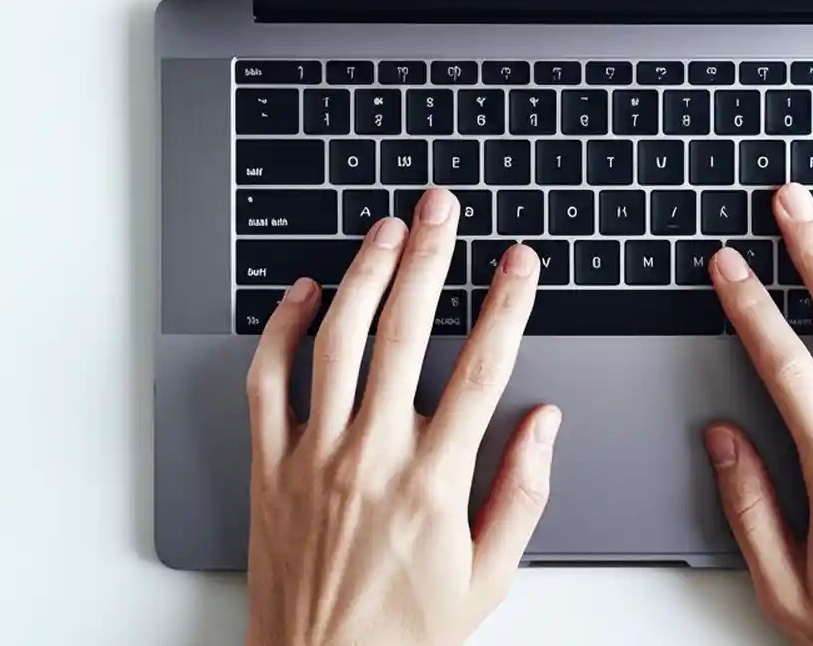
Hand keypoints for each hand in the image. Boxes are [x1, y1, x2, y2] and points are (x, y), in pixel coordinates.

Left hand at [244, 190, 559, 645]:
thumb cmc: (406, 629)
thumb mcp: (490, 574)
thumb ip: (524, 492)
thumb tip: (546, 422)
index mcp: (435, 481)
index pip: (482, 370)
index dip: (505, 305)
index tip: (519, 262)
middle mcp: (372, 455)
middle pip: (403, 333)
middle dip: (430, 259)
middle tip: (443, 209)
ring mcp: (314, 455)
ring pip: (335, 342)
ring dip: (363, 275)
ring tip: (386, 230)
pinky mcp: (270, 466)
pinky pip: (267, 382)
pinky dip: (281, 330)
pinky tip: (302, 293)